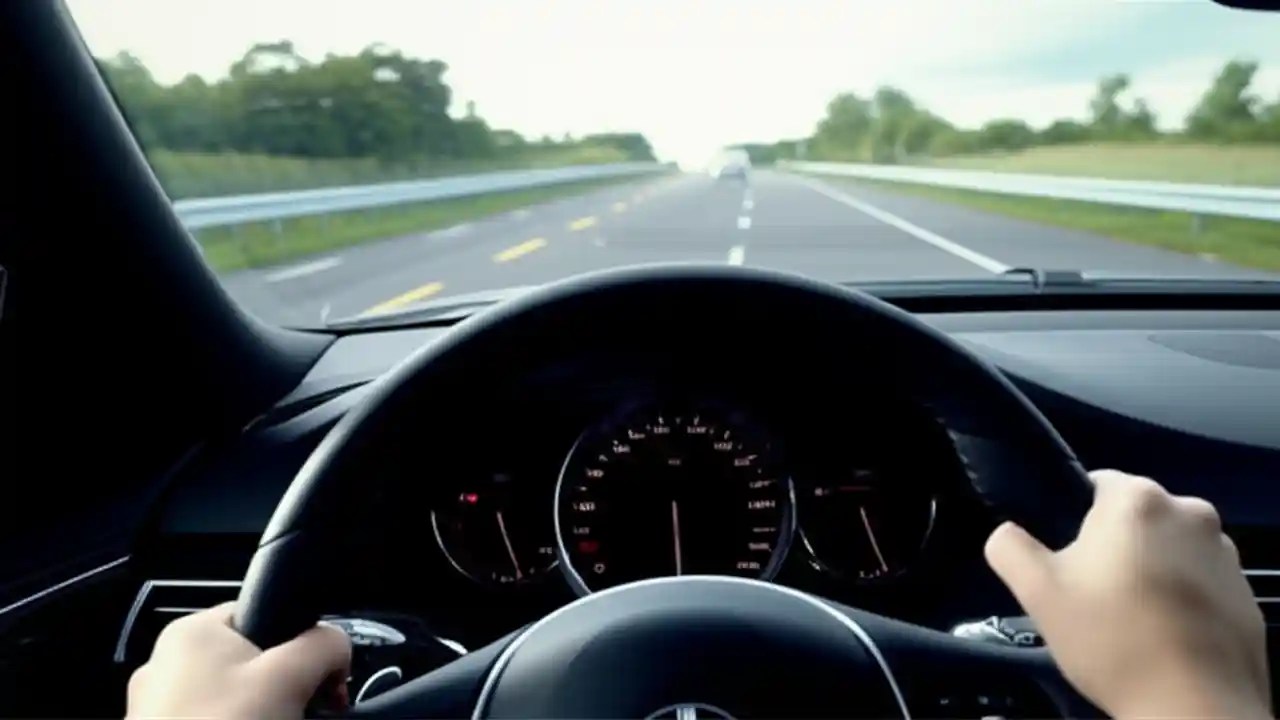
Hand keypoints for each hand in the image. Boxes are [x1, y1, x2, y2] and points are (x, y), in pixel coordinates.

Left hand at [127, 602, 351, 719]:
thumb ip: (324, 644)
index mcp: (191, 631)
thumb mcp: (290, 677)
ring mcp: (158, 707)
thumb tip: (337, 645)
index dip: (302, 643)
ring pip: (237, 699)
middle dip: (287, 686)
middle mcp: (166, 663)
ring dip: (267, 712)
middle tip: (308, 712)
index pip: (265, 614)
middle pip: (254, 661)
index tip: (323, 681)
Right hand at [985, 469, 1269, 718]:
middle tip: (1092, 594)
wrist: (1193, 707)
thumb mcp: (1037, 592)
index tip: (1066, 561)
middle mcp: (1190, 511)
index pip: (1094, 483)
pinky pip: (1200, 581)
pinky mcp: (1245, 592)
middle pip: (1134, 518)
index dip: (1072, 519)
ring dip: (1149, 569)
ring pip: (1168, 549)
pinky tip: (1164, 634)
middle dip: (1113, 546)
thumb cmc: (1111, 639)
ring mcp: (1225, 552)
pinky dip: (1181, 597)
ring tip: (1130, 619)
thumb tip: (1005, 533)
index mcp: (1137, 498)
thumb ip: (1009, 547)